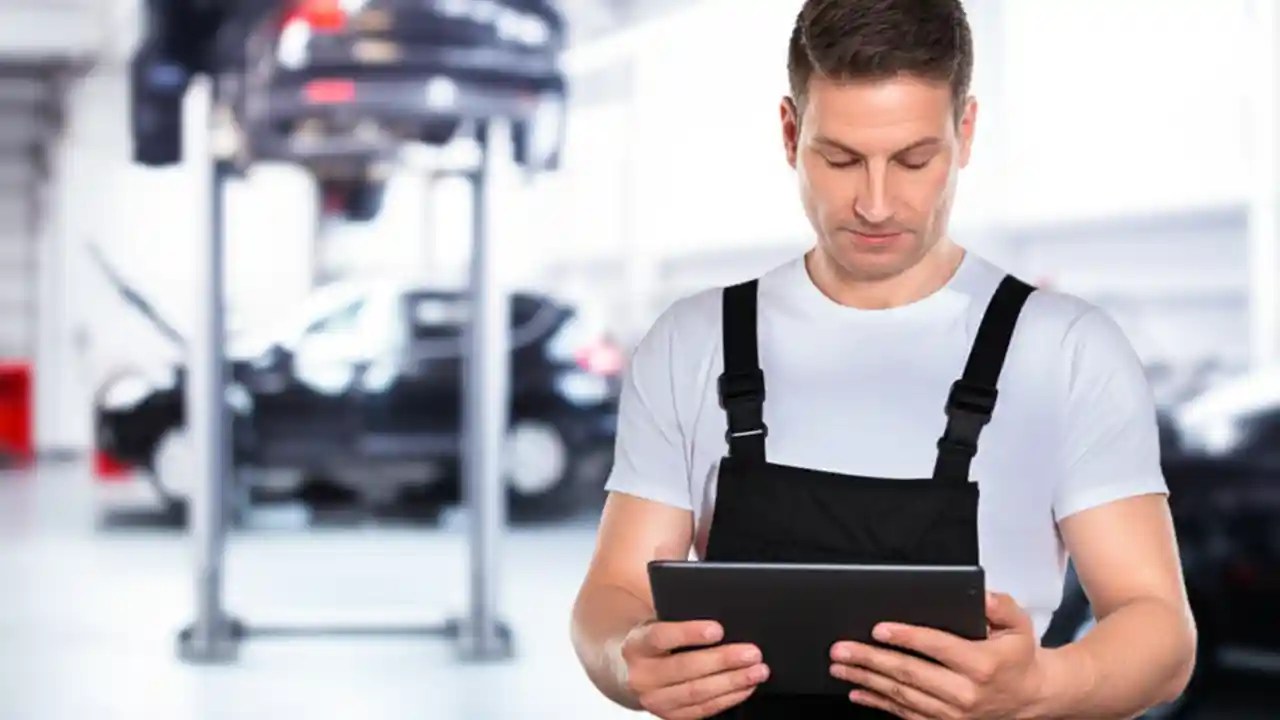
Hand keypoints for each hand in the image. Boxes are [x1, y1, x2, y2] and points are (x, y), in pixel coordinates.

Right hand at [620, 619, 768, 718]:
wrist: (631, 672)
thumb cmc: (655, 642)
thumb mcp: (657, 623)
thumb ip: (679, 616)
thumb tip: (718, 608)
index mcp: (636, 645)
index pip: (661, 637)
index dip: (689, 633)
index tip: (718, 629)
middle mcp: (641, 676)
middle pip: (685, 668)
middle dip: (723, 660)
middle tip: (752, 652)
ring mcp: (654, 700)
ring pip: (696, 693)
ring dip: (732, 682)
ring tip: (757, 671)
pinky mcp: (669, 716)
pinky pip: (702, 710)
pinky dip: (728, 698)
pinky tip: (745, 686)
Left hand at [828, 592, 1045, 718]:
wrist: (1033, 698)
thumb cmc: (1018, 656)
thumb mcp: (1019, 624)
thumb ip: (999, 605)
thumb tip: (980, 594)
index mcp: (982, 664)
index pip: (936, 647)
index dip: (905, 637)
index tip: (878, 629)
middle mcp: (966, 693)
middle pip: (910, 673)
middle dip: (870, 659)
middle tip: (840, 649)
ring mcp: (954, 714)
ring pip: (902, 695)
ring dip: (866, 680)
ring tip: (839, 666)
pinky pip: (905, 714)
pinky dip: (878, 702)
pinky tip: (857, 691)